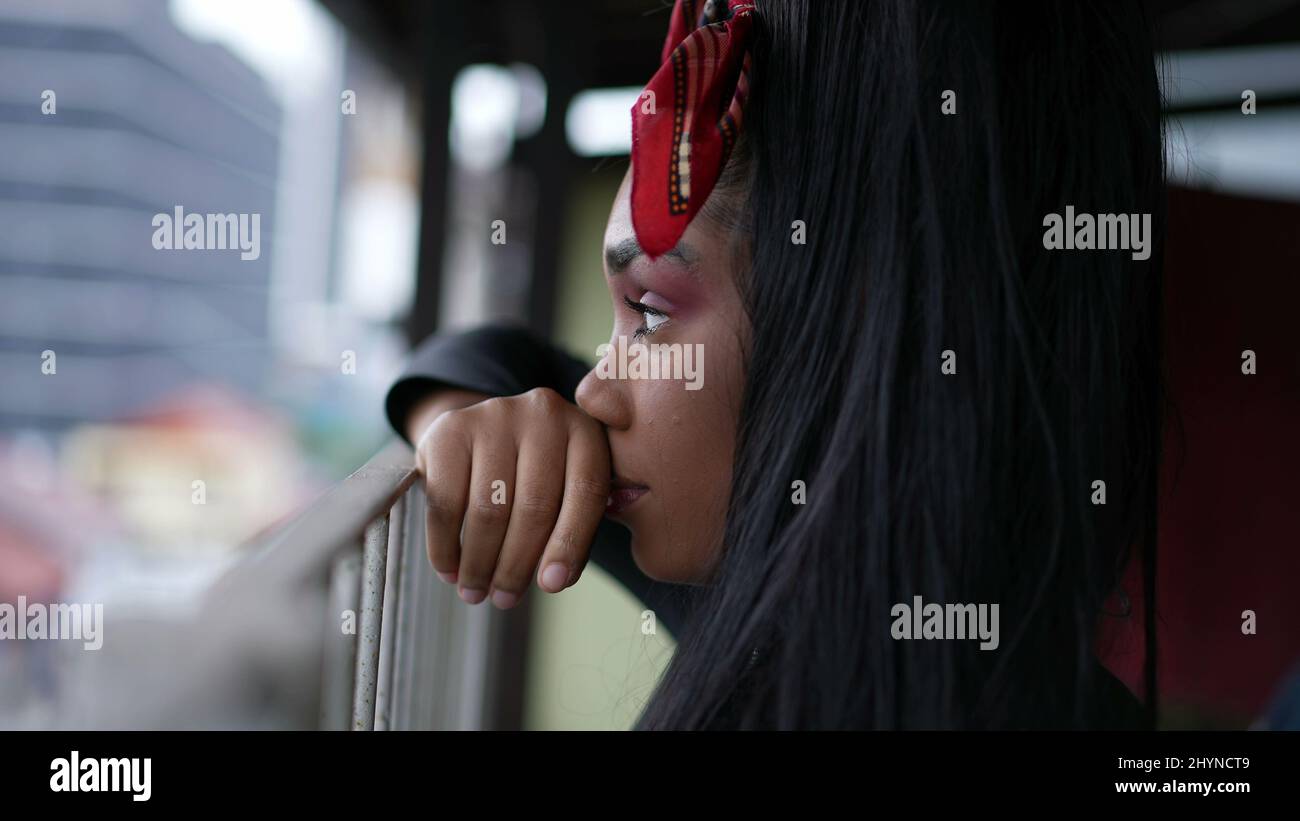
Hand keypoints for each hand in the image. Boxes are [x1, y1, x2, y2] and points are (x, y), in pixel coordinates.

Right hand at [408, 387, 610, 608]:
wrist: (483, 430)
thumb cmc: (536, 472)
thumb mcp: (565, 486)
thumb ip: (573, 524)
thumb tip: (554, 580)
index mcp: (585, 431)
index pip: (586, 492)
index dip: (570, 544)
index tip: (553, 587)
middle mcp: (544, 413)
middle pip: (535, 504)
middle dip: (517, 563)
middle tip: (504, 599)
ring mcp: (496, 415)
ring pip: (489, 507)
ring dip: (480, 562)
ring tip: (475, 593)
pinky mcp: (451, 428)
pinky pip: (446, 500)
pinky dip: (444, 544)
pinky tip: (449, 570)